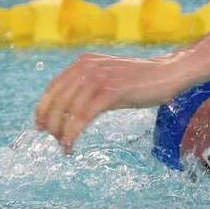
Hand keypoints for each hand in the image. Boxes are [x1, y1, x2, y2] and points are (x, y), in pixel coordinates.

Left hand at [35, 52, 183, 152]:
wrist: (168, 73)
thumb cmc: (142, 80)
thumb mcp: (110, 77)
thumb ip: (90, 85)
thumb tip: (70, 109)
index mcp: (84, 62)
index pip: (54, 87)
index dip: (43, 108)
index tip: (40, 125)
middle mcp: (87, 67)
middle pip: (57, 99)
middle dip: (50, 123)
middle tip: (52, 140)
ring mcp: (98, 78)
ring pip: (68, 110)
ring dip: (61, 132)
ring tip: (63, 146)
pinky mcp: (110, 92)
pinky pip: (83, 116)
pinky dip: (73, 133)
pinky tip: (71, 144)